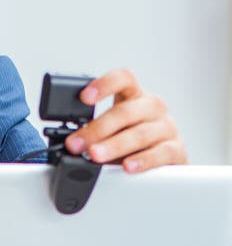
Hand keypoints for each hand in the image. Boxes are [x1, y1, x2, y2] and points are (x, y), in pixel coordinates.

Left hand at [63, 68, 186, 173]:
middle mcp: (152, 107)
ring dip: (113, 146)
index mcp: (134, 95)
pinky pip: (160, 153)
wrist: (163, 160)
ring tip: (94, 155)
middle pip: (125, 112)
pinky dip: (142, 160)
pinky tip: (127, 166)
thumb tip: (70, 140)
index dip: (104, 84)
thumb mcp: (112, 128)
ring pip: (139, 134)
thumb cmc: (131, 139)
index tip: (84, 97)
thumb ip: (94, 129)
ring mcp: (166, 127)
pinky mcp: (176, 149)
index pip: (123, 79)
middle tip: (76, 144)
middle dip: (97, 129)